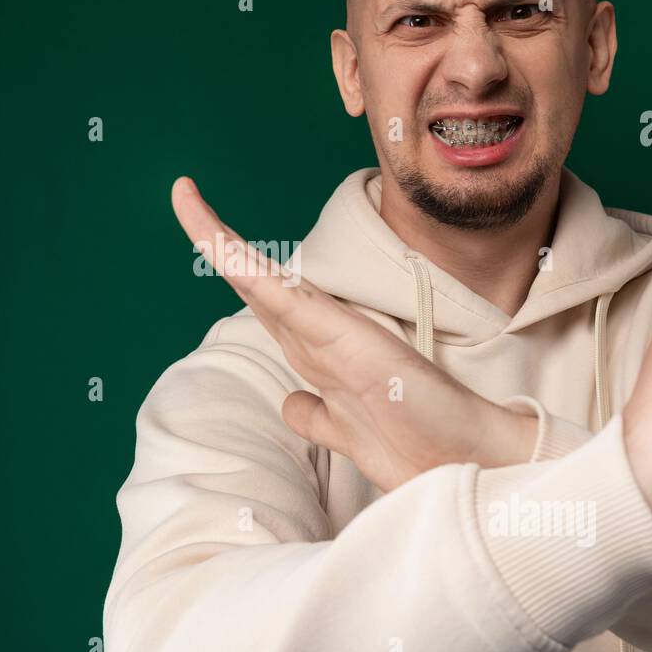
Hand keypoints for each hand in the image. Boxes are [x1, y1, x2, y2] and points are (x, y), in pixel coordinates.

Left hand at [170, 176, 536, 491]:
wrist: (470, 460)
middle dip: (212, 237)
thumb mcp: (349, 434)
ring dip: (217, 239)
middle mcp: (317, 337)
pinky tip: (215, 242)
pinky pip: (278, 297)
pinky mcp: (338, 339)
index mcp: (316, 354)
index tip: (202, 234)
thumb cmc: (421, 445)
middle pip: (251, 281)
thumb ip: (316, 413)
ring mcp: (327, 334)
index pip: (262, 303)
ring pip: (256, 280)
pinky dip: (243, 266)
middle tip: (181, 191)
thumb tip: (290, 403)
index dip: (232, 269)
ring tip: (183, 195)